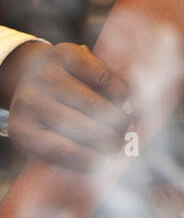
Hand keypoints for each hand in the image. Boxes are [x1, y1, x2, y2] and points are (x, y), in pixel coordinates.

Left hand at [7, 42, 133, 169]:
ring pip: (93, 103)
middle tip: (123, 143)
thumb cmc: (51, 114)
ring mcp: (45, 75)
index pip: (62, 150)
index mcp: (22, 130)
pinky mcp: (64, 53)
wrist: (34, 72)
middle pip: (80, 127)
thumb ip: (71, 150)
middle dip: (110, 138)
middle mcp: (29, 101)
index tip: (110, 164)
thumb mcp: (49, 136)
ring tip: (128, 124)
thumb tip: (109, 164)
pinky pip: (101, 77)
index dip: (92, 159)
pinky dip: (119, 91)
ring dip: (118, 118)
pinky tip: (124, 101)